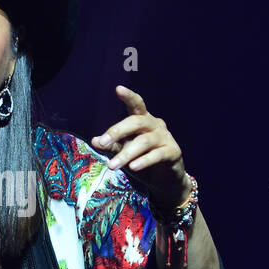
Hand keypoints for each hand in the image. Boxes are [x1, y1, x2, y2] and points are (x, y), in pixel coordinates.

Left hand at [91, 85, 189, 209]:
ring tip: (112, 166)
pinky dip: (144, 161)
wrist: (164, 180)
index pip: (137, 105)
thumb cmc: (141, 161)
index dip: (129, 97)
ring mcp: (165, 137)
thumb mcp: (124, 153)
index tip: (118, 89)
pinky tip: (133, 167)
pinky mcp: (173, 152)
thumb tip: (95, 141)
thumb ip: (111, 146)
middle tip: (102, 142)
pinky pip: (157, 155)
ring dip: (126, 154)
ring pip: (144, 141)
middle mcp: (155, 125)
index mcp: (142, 120)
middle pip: (136, 121)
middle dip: (117, 131)